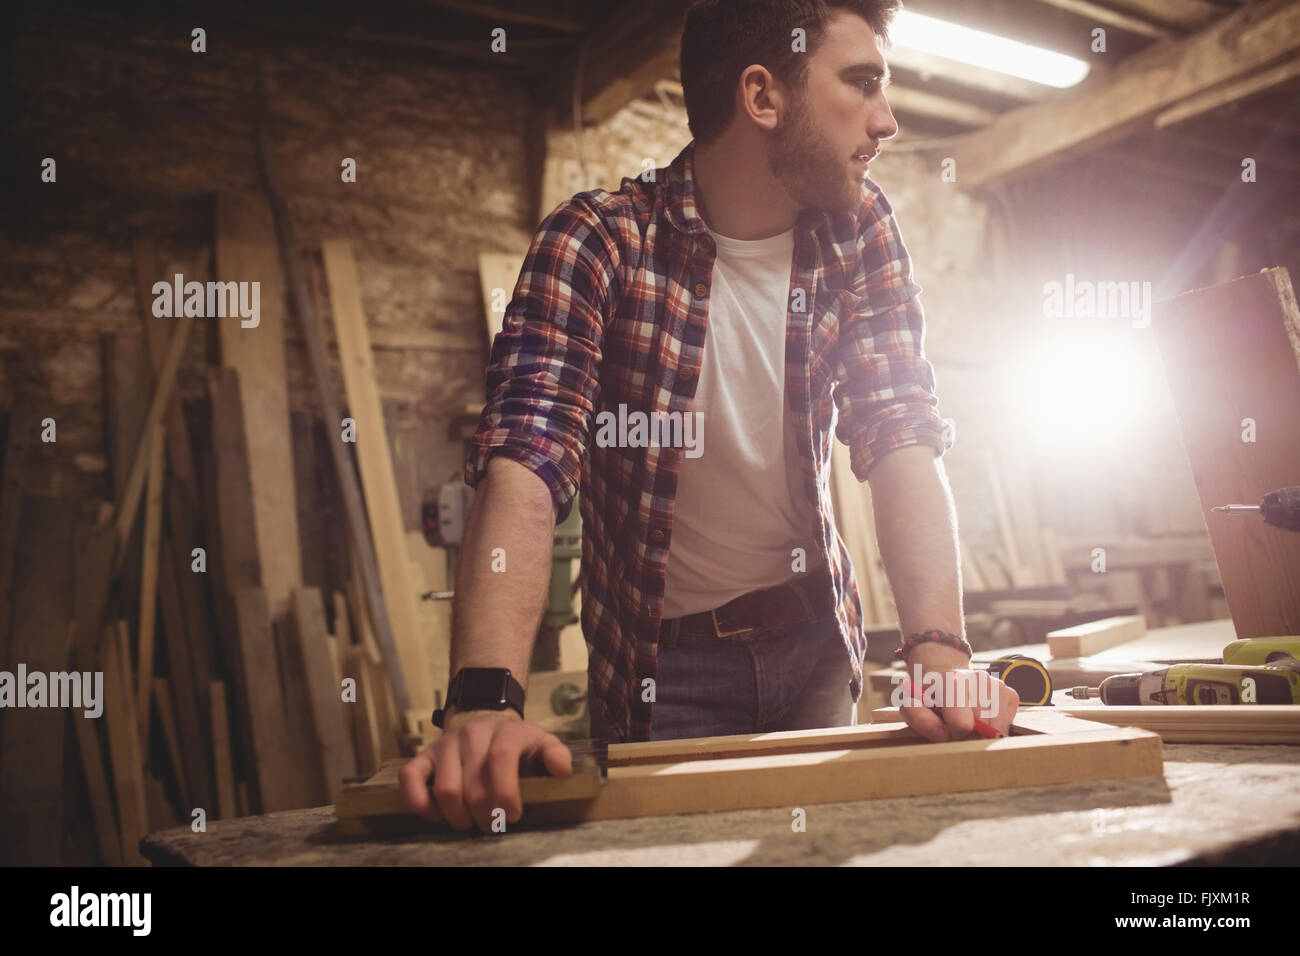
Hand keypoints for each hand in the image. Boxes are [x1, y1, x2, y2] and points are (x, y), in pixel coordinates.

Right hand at [397, 708, 572, 830]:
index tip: (512, 815)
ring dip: (458, 817)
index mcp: (505, 732)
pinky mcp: (424, 755)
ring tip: (470, 823)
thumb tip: (561, 770)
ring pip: (445, 789)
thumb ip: (556, 755)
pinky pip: (410, 778)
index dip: (505, 793)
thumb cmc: (516, 743)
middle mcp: (472, 734)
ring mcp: (445, 744)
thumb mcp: (542, 743)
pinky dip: (420, 803)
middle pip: (473, 784)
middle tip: (493, 826)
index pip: (501, 759)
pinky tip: (437, 815)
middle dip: (485, 815)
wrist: (484, 721)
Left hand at [897, 643, 1018, 741]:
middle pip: (982, 728)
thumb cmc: (930, 697)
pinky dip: (994, 727)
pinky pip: (1006, 723)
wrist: (944, 675)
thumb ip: (919, 718)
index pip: (963, 725)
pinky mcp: (1010, 693)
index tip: (947, 731)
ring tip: (969, 723)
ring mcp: (997, 685)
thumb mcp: (914, 706)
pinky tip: (981, 717)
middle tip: (957, 729)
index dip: (953, 736)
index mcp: (953, 680)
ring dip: (983, 733)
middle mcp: (979, 678)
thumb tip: (942, 733)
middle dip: (970, 736)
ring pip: (997, 729)